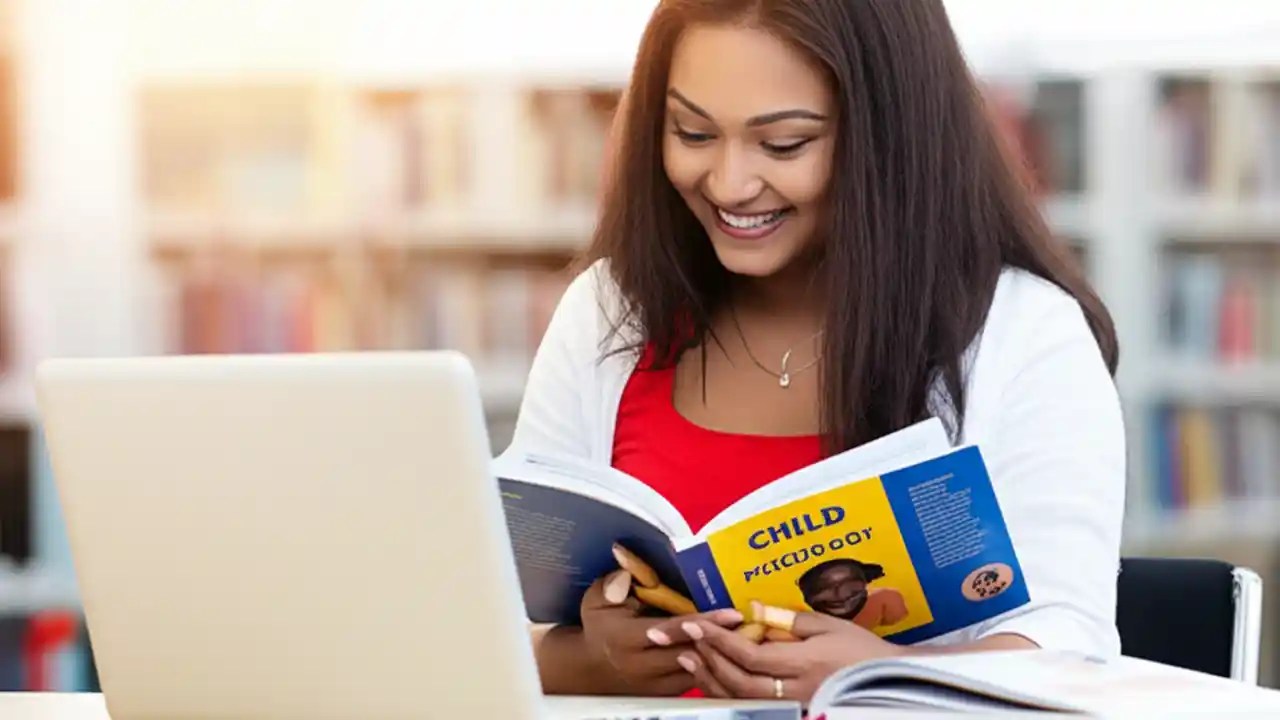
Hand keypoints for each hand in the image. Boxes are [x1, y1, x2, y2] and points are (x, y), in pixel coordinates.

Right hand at [579, 569, 741, 695]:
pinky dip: (715, 666)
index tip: (731, 613)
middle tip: (750, 625)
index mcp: (626, 640)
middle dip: (721, 640)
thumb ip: (612, 585)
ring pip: (698, 671)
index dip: (702, 622)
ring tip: (749, 637)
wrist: (592, 668)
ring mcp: (656, 685)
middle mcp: (642, 666)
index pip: (671, 632)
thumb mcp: (596, 602)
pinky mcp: (666, 694)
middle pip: (691, 653)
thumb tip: (625, 569)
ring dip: (722, 654)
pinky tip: (733, 651)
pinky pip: (697, 681)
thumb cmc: (600, 627)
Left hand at [677, 610, 904, 702]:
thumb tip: (754, 610)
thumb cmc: (861, 649)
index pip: (750, 655)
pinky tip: (715, 679)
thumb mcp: (828, 625)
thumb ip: (788, 619)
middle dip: (709, 660)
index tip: (696, 624)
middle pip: (739, 682)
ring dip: (712, 679)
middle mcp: (795, 689)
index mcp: (804, 663)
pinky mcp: (793, 713)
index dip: (719, 640)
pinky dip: (728, 693)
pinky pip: (752, 706)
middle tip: (687, 640)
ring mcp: (793, 705)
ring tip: (691, 659)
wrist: (887, 682)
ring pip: (742, 700)